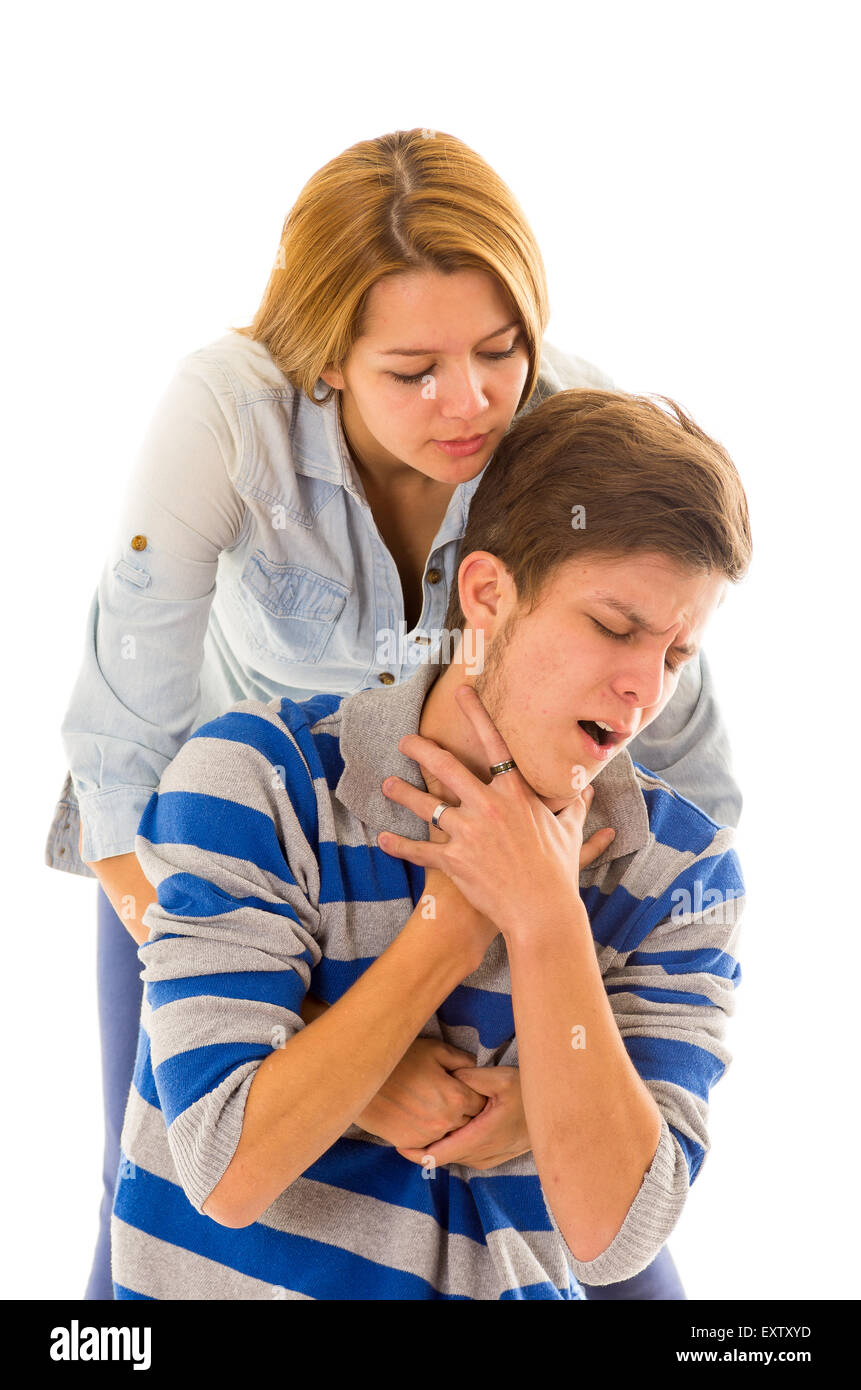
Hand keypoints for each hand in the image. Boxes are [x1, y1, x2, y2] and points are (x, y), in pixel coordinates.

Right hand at [356, 1036, 487, 1149]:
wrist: (362, 1077)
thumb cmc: (401, 1058)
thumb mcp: (435, 1050)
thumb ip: (462, 1060)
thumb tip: (475, 1068)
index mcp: (457, 1098)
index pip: (481, 1103)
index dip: (476, 1094)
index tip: (468, 1089)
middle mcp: (446, 1122)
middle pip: (469, 1122)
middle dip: (466, 1111)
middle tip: (453, 1098)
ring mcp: (428, 1136)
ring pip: (450, 1134)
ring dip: (450, 1124)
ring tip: (437, 1107)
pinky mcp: (410, 1144)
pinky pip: (431, 1142)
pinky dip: (431, 1132)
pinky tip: (423, 1117)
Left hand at [379, 685, 611, 936]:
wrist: (542, 911)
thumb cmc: (557, 872)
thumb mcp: (569, 833)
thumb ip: (575, 807)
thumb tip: (589, 791)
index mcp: (515, 793)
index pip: (493, 743)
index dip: (476, 714)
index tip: (461, 692)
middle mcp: (488, 805)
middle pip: (446, 767)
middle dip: (421, 749)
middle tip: (405, 741)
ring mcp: (468, 832)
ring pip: (425, 806)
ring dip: (403, 793)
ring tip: (388, 785)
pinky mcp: (454, 860)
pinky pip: (420, 850)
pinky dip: (399, 845)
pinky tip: (384, 838)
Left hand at [396, 1065, 529, 1171]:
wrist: (558, 1112)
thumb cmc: (530, 1093)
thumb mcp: (501, 1078)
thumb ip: (471, 1079)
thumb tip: (448, 1077)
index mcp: (480, 1137)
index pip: (438, 1155)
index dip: (415, 1152)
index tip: (397, 1143)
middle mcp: (483, 1154)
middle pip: (443, 1156)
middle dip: (423, 1146)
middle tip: (404, 1129)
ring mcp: (489, 1158)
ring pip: (454, 1156)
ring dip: (438, 1146)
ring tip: (420, 1128)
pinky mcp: (494, 1157)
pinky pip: (466, 1155)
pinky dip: (452, 1146)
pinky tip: (447, 1130)